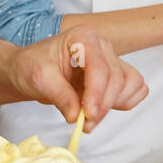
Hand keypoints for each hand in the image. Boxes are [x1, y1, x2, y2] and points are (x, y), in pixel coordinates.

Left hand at [5, 25, 147, 131]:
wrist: (27, 69)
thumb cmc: (31, 66)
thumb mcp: (38, 79)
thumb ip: (60, 96)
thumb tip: (77, 116)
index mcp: (82, 38)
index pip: (100, 66)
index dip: (97, 93)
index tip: (89, 115)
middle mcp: (101, 46)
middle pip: (116, 78)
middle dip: (103, 105)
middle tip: (84, 124)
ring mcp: (110, 59)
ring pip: (130, 84)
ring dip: (114, 106)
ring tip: (89, 118)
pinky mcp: (115, 75)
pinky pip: (134, 89)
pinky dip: (123, 103)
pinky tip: (101, 109)